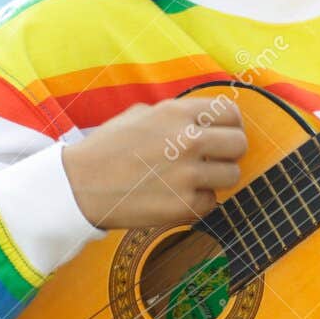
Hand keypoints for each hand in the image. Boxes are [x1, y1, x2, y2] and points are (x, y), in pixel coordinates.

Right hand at [61, 93, 247, 228]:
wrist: (80, 186)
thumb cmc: (107, 149)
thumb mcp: (139, 115)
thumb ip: (175, 115)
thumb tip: (206, 121)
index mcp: (177, 113)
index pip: (230, 113)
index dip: (231, 124)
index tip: (224, 134)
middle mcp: (188, 141)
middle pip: (239, 144)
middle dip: (229, 152)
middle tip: (214, 160)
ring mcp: (189, 175)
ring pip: (232, 175)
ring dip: (216, 179)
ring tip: (193, 180)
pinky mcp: (185, 205)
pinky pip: (212, 202)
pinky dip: (199, 202)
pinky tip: (176, 197)